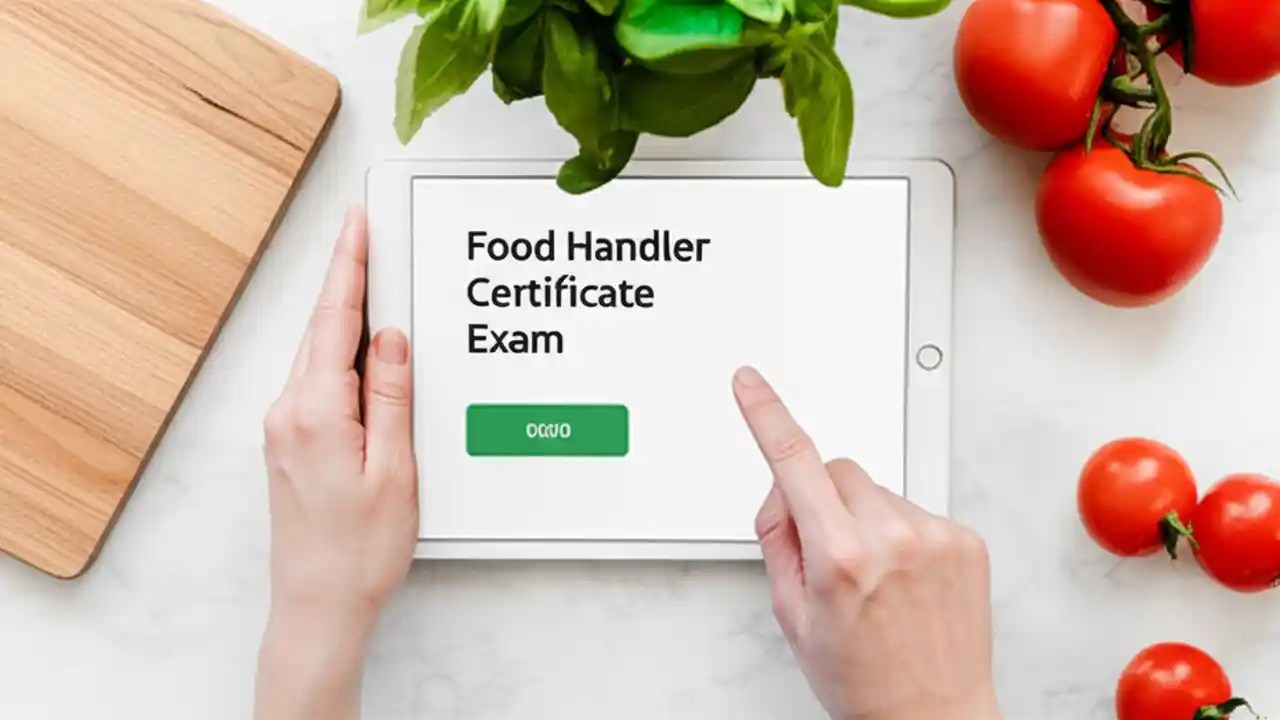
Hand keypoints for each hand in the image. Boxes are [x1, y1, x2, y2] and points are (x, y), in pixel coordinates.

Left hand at [255, 207, 417, 719]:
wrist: (317, 605)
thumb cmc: (358, 551)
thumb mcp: (395, 470)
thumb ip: (391, 397)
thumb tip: (391, 337)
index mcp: (316, 413)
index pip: (335, 321)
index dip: (349, 266)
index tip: (357, 224)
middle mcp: (288, 413)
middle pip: (321, 329)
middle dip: (347, 280)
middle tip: (371, 237)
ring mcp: (283, 427)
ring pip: (318, 353)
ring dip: (344, 317)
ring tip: (375, 285)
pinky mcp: (289, 442)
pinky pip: (315, 380)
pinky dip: (339, 354)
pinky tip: (363, 351)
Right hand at [733, 367, 998, 719]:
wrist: (933, 717)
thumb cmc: (862, 680)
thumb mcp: (792, 614)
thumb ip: (779, 541)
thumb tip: (784, 493)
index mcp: (842, 557)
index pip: (793, 462)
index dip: (766, 414)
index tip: (751, 383)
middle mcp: (893, 538)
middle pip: (837, 470)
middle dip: (819, 498)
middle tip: (822, 554)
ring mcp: (936, 537)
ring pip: (876, 490)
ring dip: (864, 518)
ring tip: (873, 580)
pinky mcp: (966, 540)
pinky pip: (915, 509)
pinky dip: (902, 533)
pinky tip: (905, 580)